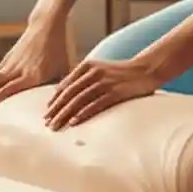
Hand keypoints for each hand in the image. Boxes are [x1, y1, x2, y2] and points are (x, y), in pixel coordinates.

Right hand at [0, 19, 70, 104]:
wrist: (47, 24)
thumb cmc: (59, 49)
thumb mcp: (65, 68)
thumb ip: (62, 88)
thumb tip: (62, 109)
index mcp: (33, 73)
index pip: (15, 84)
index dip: (3, 93)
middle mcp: (18, 69)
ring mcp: (10, 64)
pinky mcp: (7, 61)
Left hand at [43, 57, 161, 129]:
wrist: (145, 70)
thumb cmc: (120, 73)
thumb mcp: (99, 70)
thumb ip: (83, 78)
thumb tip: (64, 93)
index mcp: (87, 66)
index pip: (65, 85)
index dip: (55, 100)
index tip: (47, 112)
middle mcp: (93, 72)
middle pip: (69, 93)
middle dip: (56, 109)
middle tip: (47, 123)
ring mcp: (104, 82)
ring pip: (79, 100)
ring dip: (65, 114)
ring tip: (56, 125)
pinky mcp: (115, 92)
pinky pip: (95, 104)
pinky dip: (83, 114)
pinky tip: (74, 122)